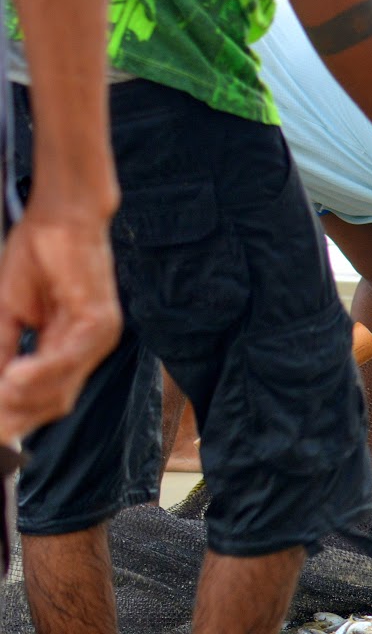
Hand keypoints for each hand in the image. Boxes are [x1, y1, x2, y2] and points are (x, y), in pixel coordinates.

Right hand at [0, 212, 121, 441]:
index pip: (46, 397)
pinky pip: (70, 355)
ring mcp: (98, 338)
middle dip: (17, 415)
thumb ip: (4, 349)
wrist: (63, 218)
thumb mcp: (9, 311)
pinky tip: (15, 374)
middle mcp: (88, 350)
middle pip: (55, 402)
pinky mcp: (101, 320)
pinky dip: (42, 370)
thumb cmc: (37, 258)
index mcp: (68, 350)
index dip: (15, 414)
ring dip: (25, 397)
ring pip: (62, 385)